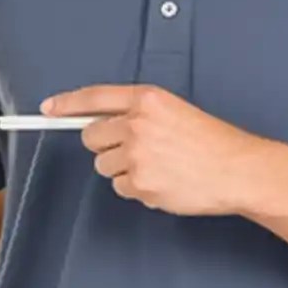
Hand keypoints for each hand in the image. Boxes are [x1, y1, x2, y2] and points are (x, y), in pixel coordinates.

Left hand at [41, 84, 268, 215]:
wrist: (238, 170)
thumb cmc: (211, 142)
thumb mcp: (174, 111)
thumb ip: (136, 113)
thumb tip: (97, 122)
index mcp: (148, 100)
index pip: (95, 98)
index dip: (66, 103)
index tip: (48, 109)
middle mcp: (138, 124)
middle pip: (91, 137)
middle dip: (105, 145)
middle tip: (134, 150)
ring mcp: (138, 156)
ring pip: (103, 166)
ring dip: (122, 169)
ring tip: (157, 166)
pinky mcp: (141, 184)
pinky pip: (120, 188)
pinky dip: (136, 189)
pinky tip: (162, 181)